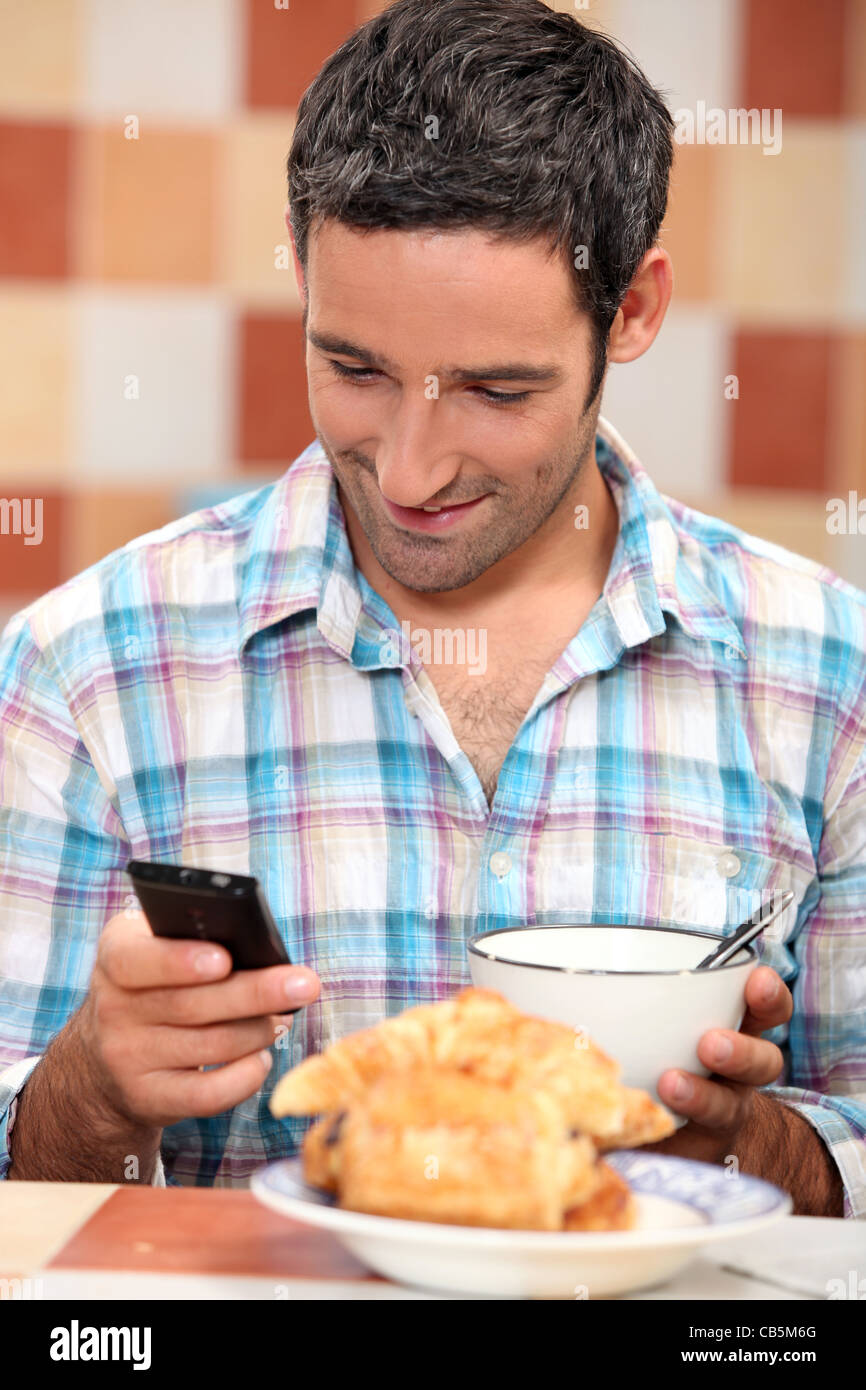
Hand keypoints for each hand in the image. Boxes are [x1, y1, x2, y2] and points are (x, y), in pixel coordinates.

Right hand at [75, 909, 320, 1131]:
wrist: (107, 1055)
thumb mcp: (158, 948)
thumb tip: (263, 954)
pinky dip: (245, 1077)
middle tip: (305, 985)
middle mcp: (112, 1007)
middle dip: (256, 994)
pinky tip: (262, 1059)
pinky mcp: (148, 1098)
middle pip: (191, 1004)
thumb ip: (196, 939)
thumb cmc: (158, 983)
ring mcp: (126, 1057)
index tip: (224, 960)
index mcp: (115, 955)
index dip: (180, 961)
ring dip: (260, 1031)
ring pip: (209, 1045)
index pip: (134, 959)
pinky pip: (207, 1095)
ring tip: (284, 1018)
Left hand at [642, 965, 792, 1163]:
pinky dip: (669, 1140)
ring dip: (702, 1096)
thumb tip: (542, 980)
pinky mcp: (694, 1152)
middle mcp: (734, 1075)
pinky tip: (642, 1131)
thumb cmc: (658, 1059)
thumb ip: (631, 1003)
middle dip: (740, 1049)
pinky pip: (695, 1149)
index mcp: (731, 1031)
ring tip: (670, 1085)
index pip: (764, 1010)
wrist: (684, 1134)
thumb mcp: (658, 1025)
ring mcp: (718, 1116)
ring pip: (729, 1106)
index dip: (768, 995)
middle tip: (709, 1043)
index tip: (758, 978)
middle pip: (760, 1061)